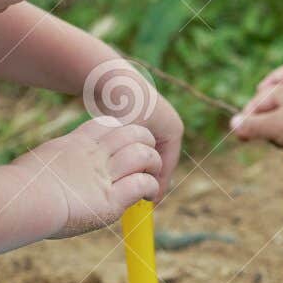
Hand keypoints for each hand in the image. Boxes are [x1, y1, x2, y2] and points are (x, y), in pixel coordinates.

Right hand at [20, 117, 161, 238]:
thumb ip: (46, 169)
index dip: (121, 130)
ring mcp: (103, 175)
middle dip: (146, 142)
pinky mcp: (111, 200)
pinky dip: (150, 187)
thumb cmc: (16, 188)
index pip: (107, 124)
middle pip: (132, 133)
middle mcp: (93, 155)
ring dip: (153, 164)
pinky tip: (149, 196)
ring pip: (143, 154)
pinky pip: (142, 183)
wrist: (21, 200)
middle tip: (147, 159)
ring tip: (153, 176)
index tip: (125, 143)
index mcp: (74, 144)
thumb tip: (30, 179)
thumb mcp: (32, 166)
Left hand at [82, 56, 182, 191]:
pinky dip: (125, 157)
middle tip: (132, 201)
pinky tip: (111, 168)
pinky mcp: (139, 118)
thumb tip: (142, 195)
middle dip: (144, 180)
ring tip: (120, 188)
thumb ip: (137, 168)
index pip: (166, 169)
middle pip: (157, 163)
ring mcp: (154, 121)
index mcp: (174, 130)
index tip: (144, 207)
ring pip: (143, 155)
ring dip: (133, 170)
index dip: (155, 189)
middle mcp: (167, 125)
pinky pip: (134, 145)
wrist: (107, 76)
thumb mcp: (131, 142)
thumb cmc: (122, 109)